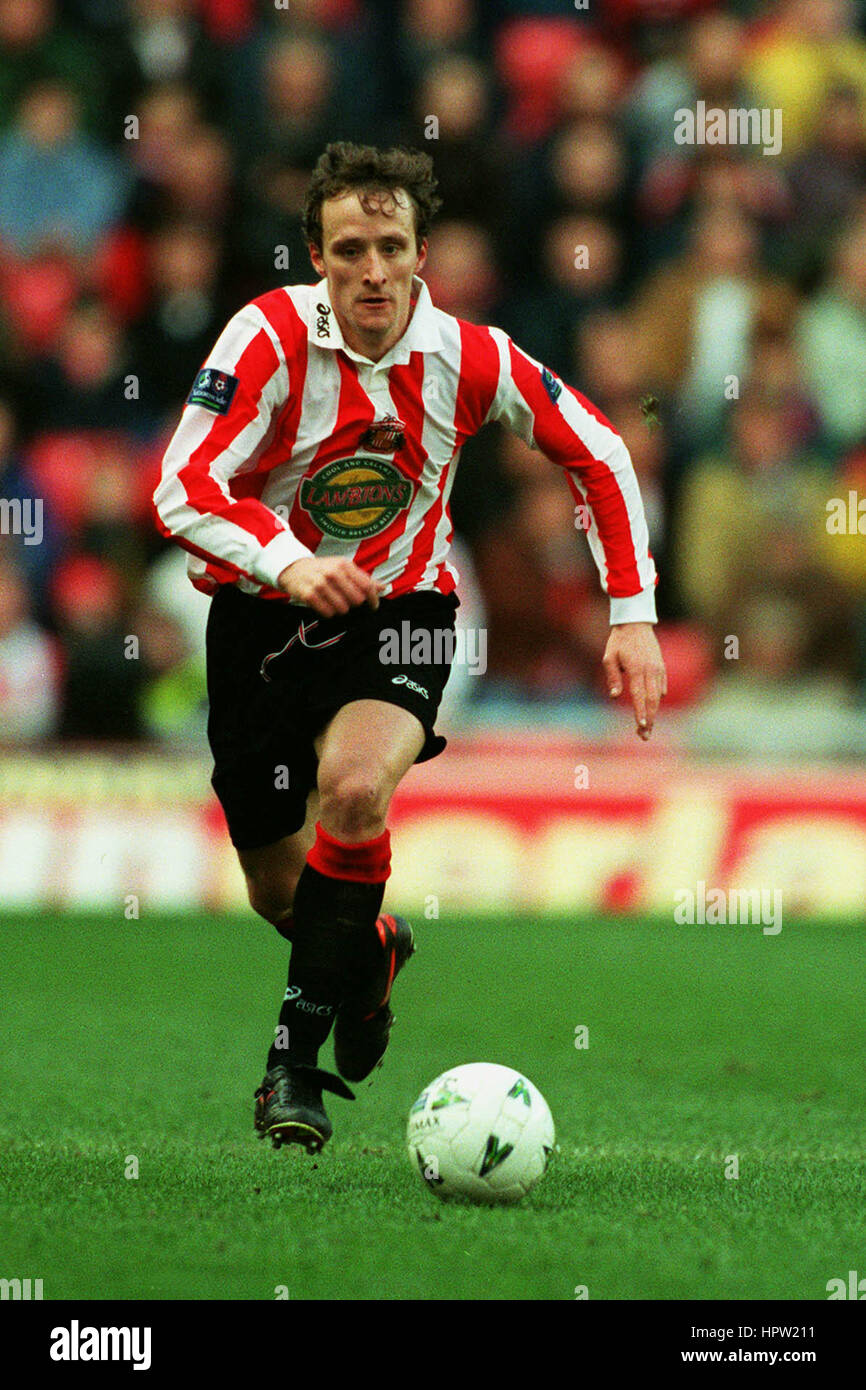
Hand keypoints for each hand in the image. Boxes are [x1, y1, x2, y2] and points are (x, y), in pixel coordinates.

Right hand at [277, 557, 381, 616]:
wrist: (293, 568)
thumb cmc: (323, 569)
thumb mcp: (343, 567)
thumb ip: (363, 578)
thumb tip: (384, 587)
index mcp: (344, 565)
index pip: (367, 586)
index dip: (373, 599)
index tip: (374, 606)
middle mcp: (332, 573)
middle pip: (356, 600)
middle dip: (354, 604)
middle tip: (346, 600)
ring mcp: (320, 584)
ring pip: (343, 609)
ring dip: (340, 609)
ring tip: (333, 601)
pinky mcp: (308, 595)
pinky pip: (328, 613)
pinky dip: (328, 612)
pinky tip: (324, 604)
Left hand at [603, 622, 666, 740]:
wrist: (636, 623)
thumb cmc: (619, 641)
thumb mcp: (609, 657)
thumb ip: (612, 676)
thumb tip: (614, 695)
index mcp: (637, 669)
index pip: (639, 695)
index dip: (640, 711)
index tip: (641, 725)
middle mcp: (650, 670)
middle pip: (652, 700)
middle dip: (649, 720)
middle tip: (644, 736)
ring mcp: (658, 669)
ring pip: (658, 696)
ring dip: (653, 713)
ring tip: (647, 727)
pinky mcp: (662, 668)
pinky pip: (661, 688)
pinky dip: (657, 700)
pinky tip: (651, 709)